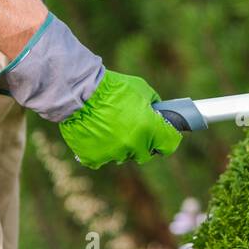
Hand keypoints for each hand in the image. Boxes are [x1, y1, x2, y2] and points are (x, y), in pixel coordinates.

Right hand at [58, 70, 181, 167]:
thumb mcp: (142, 90)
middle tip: (133, 130)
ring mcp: (114, 153)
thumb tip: (157, 113)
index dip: (167, 140)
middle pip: (145, 154)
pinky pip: (102, 160)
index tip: (162, 137)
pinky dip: (100, 150)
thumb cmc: (112, 88)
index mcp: (150, 129)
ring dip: (120, 147)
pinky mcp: (94, 158)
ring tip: (110, 128)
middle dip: (142, 144)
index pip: (169, 145)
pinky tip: (96, 135)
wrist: (79, 91)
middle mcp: (134, 145)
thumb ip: (153, 105)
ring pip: (123, 157)